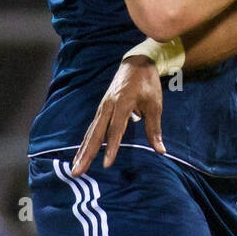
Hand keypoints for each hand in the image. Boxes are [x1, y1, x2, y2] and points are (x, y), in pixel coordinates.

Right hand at [71, 56, 164, 176]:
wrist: (137, 63)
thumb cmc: (148, 84)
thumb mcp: (155, 104)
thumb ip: (154, 128)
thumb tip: (161, 150)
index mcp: (122, 103)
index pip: (116, 129)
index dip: (111, 147)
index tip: (106, 164)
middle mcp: (108, 106)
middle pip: (96, 134)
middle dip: (87, 154)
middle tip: (77, 172)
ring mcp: (102, 108)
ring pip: (90, 133)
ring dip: (82, 151)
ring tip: (75, 169)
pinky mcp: (101, 110)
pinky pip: (91, 129)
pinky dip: (85, 143)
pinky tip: (80, 155)